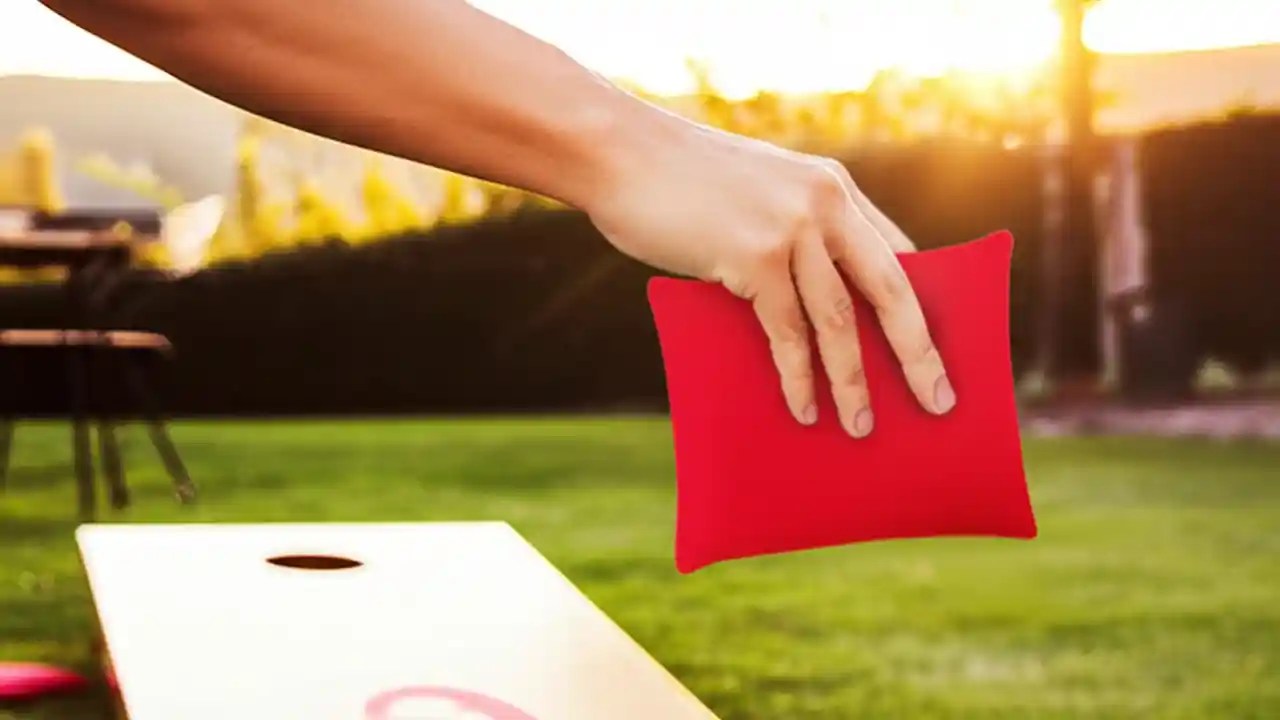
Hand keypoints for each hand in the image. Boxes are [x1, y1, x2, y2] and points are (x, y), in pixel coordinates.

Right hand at [586, 119, 954, 437]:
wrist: (620, 152)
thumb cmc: (678, 180)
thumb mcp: (755, 190)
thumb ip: (789, 232)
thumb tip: (805, 306)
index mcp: (833, 186)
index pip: (896, 253)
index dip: (919, 305)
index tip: (934, 348)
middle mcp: (824, 203)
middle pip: (890, 291)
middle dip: (918, 352)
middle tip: (939, 399)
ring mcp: (790, 229)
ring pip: (839, 321)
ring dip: (854, 381)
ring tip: (862, 425)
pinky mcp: (752, 257)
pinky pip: (786, 333)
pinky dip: (798, 377)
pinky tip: (803, 408)